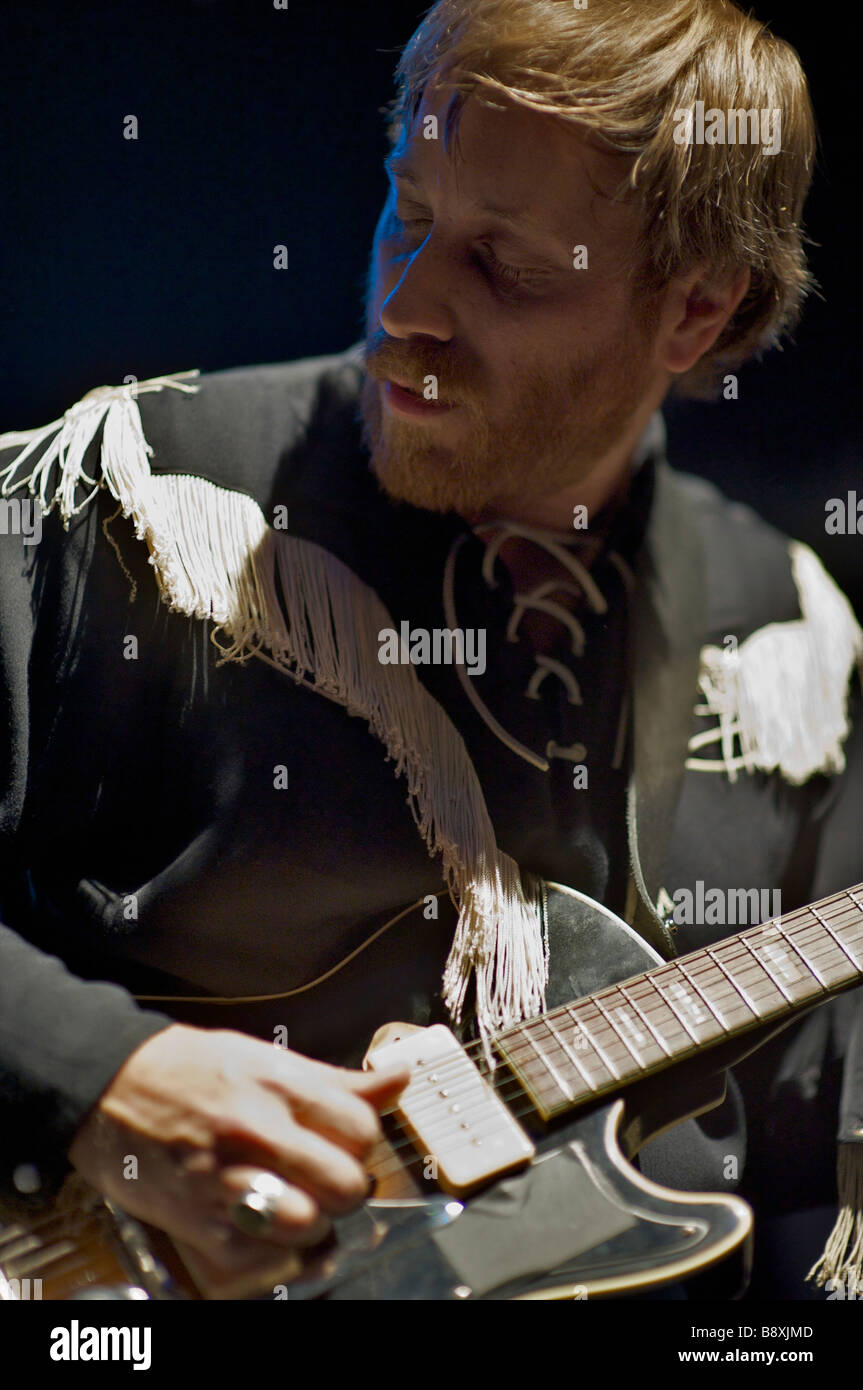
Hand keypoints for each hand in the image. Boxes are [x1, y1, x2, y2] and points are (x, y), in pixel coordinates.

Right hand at [67, 1023, 408, 1284]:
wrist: (106, 1085)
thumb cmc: (189, 1069)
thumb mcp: (265, 1057)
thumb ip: (336, 1080)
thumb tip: (398, 1080)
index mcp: (277, 1085)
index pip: (362, 1128)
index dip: (360, 1141)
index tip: (344, 1144)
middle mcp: (256, 1131)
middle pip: (346, 1184)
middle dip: (346, 1188)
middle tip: (326, 1179)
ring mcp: (225, 1180)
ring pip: (309, 1225)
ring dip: (312, 1223)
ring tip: (297, 1205)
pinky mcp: (199, 1223)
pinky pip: (263, 1260)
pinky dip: (274, 1253)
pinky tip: (266, 1228)